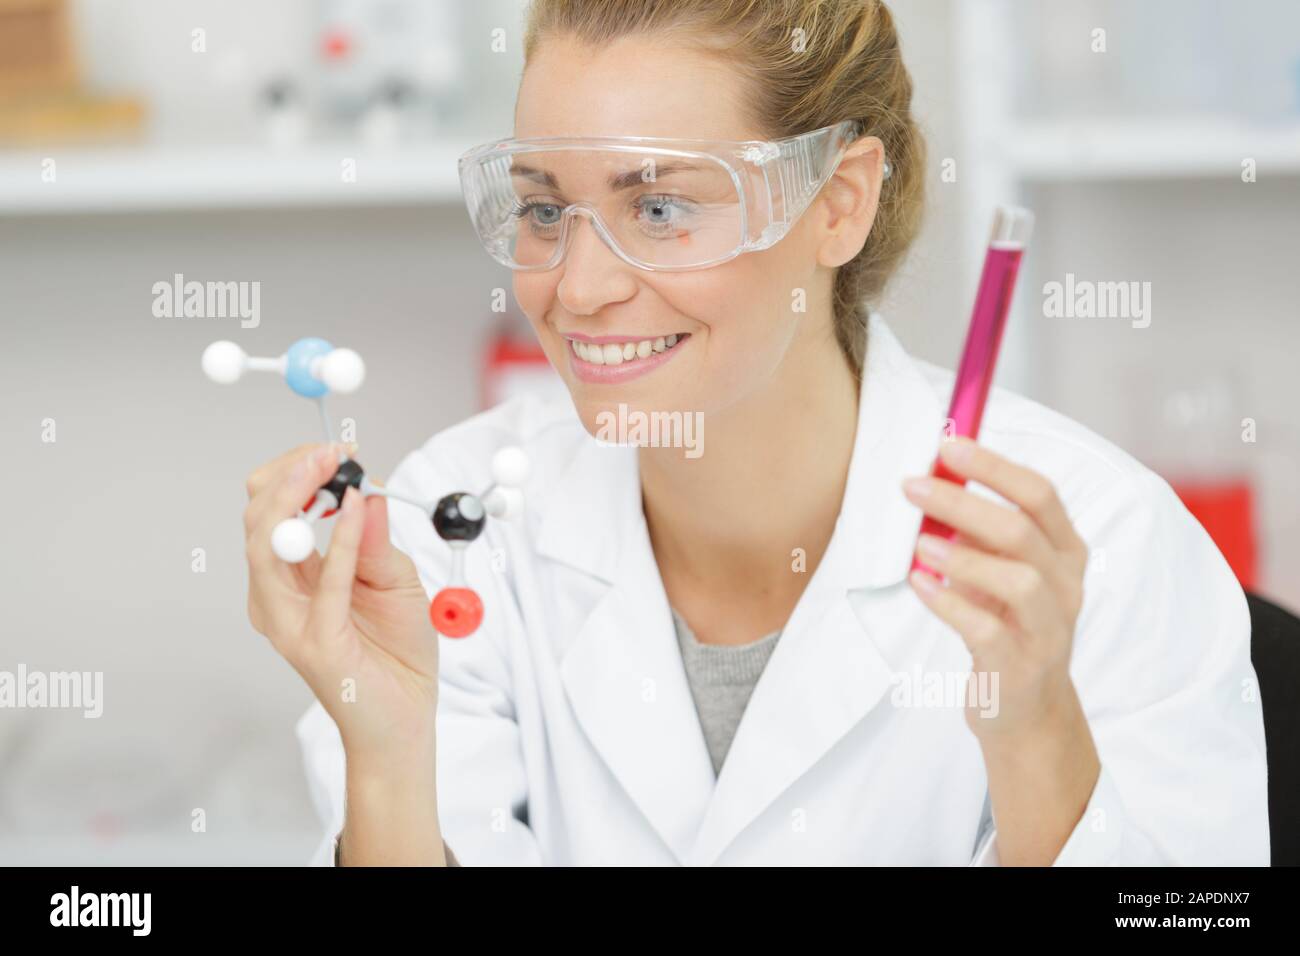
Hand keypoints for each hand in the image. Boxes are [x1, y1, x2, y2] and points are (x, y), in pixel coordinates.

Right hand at [244, 442, 438, 764]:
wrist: (406, 717)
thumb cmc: (397, 651)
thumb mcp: (394, 578)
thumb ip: (374, 539)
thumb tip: (367, 490)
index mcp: (289, 576)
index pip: (271, 508)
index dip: (298, 470)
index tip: (339, 448)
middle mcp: (275, 595)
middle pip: (258, 516)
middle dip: (292, 471)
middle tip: (332, 448)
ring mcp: (287, 620)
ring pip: (266, 542)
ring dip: (299, 492)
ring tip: (332, 465)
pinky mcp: (314, 641)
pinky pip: (323, 580)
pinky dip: (338, 538)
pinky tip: (355, 508)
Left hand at [902, 437, 1089, 739]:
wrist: (1025, 709)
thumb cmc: (1005, 624)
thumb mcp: (998, 571)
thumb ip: (976, 531)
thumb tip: (933, 479)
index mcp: (1064, 551)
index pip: (1040, 494)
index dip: (993, 466)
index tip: (948, 445)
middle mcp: (1065, 586)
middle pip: (1021, 530)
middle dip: (964, 501)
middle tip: (913, 487)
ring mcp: (1048, 629)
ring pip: (1018, 580)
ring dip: (963, 556)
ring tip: (919, 545)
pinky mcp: (1020, 667)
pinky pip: (986, 630)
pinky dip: (949, 604)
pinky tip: (919, 585)